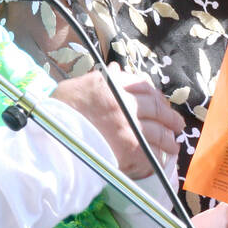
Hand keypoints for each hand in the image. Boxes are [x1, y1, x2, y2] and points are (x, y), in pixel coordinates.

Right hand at [51, 63, 182, 178]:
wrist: (50, 145)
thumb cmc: (57, 116)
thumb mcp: (77, 88)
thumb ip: (100, 80)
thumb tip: (115, 69)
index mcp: (110, 86)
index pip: (141, 85)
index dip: (154, 95)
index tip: (159, 102)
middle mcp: (124, 104)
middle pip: (155, 108)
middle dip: (169, 116)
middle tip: (177, 123)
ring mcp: (130, 128)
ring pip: (159, 132)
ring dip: (168, 138)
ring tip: (173, 143)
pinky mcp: (131, 152)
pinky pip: (153, 153)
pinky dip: (160, 156)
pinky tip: (163, 158)